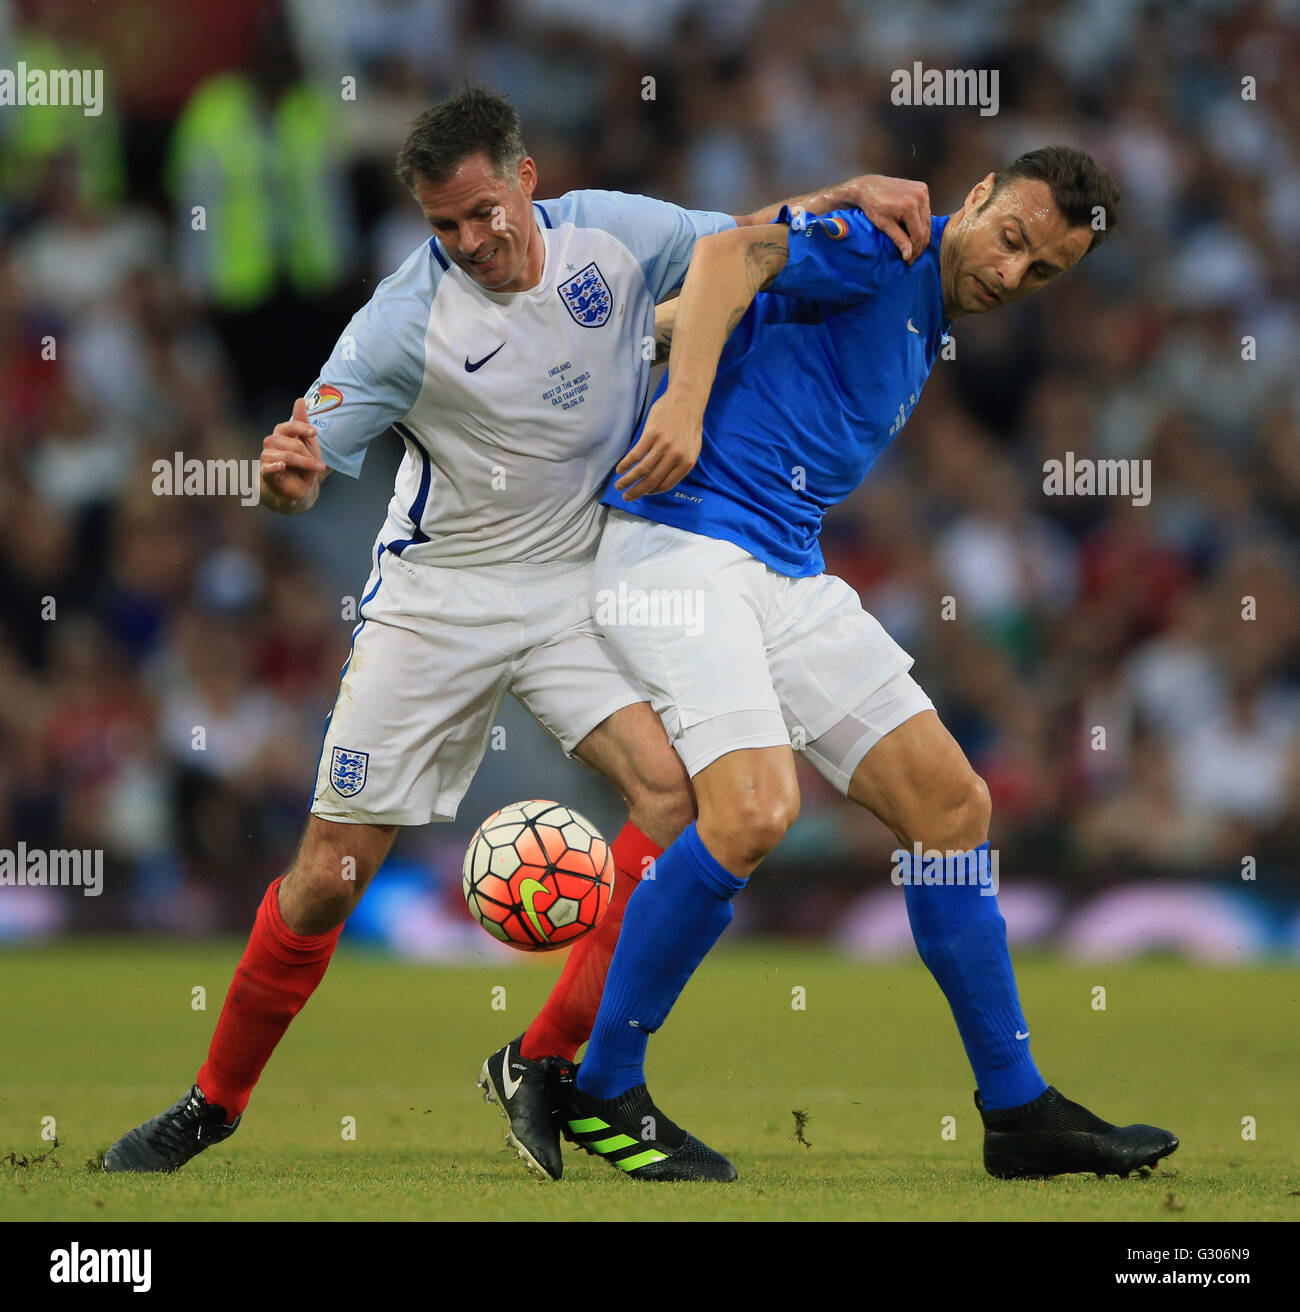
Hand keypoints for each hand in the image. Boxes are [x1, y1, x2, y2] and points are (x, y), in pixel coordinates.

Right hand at [260, 397, 327, 508]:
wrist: (298, 487)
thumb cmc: (302, 463)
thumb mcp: (307, 443)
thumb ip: (302, 423)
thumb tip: (300, 399)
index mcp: (280, 434)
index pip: (287, 426)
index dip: (300, 427)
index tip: (314, 432)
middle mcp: (271, 444)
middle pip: (287, 442)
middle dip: (305, 451)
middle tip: (320, 463)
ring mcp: (267, 458)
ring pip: (283, 455)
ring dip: (302, 462)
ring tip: (316, 468)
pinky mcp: (266, 474)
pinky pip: (267, 468)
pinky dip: (274, 466)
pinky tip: (282, 465)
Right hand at [613, 389, 702, 501]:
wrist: (687, 400)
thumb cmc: (690, 424)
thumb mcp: (692, 448)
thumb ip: (680, 464)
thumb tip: (665, 480)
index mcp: (686, 462)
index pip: (666, 485)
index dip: (652, 492)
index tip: (644, 493)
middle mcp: (675, 456)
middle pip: (651, 481)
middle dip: (637, 492)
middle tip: (627, 498)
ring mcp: (662, 445)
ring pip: (641, 470)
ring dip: (627, 481)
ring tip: (619, 486)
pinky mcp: (651, 435)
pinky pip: (635, 454)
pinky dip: (626, 464)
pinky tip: (620, 469)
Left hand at [815, 174, 930, 263]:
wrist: (869, 186)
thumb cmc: (872, 206)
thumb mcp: (884, 225)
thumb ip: (899, 240)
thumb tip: (909, 256)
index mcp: (910, 206)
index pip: (918, 234)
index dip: (914, 250)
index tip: (908, 261)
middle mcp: (920, 196)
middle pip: (925, 228)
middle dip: (918, 245)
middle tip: (911, 258)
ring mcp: (922, 190)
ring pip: (927, 220)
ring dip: (921, 235)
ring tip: (912, 249)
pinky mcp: (922, 188)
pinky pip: (925, 211)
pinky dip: (921, 223)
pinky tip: (914, 233)